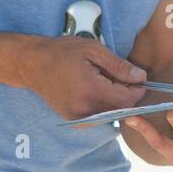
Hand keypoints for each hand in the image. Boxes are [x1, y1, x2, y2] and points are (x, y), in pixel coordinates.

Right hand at [17, 35, 146, 120]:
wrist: (32, 64)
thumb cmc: (62, 52)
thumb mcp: (93, 50)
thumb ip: (119, 66)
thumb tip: (141, 77)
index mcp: (91, 91)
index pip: (128, 99)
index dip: (137, 88)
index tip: (135, 76)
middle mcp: (85, 109)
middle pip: (122, 109)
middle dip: (127, 94)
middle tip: (118, 76)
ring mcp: (79, 118)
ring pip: (112, 114)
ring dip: (116, 100)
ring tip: (103, 81)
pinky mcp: (75, 121)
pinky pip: (100, 116)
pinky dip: (104, 105)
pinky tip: (95, 90)